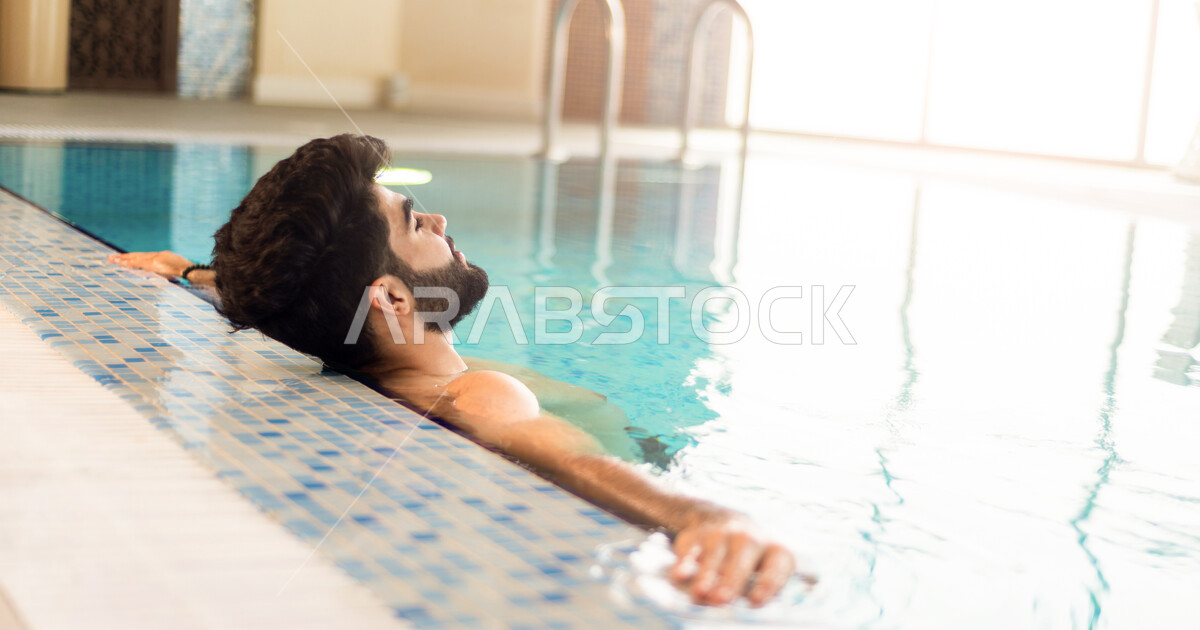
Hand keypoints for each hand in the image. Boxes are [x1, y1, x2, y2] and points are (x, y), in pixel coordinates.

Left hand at [107, 251, 192, 278]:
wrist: (193, 271)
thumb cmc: (190, 274)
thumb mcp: (179, 272)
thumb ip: (171, 273)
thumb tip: (170, 277)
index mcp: (165, 256)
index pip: (146, 257)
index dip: (135, 258)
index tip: (125, 259)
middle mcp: (159, 255)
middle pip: (139, 255)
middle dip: (125, 257)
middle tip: (112, 258)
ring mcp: (156, 258)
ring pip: (136, 257)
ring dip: (123, 259)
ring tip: (111, 259)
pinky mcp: (154, 263)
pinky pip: (138, 262)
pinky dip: (128, 262)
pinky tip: (119, 262)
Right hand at [669, 508, 804, 606]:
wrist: (726, 522)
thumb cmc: (750, 563)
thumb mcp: (762, 575)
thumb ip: (756, 593)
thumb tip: (742, 614)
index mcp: (776, 551)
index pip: (775, 566)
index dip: (767, 583)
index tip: (756, 601)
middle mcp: (750, 537)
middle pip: (743, 555)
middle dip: (731, 579)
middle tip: (722, 599)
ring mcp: (723, 532)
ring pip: (715, 551)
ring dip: (707, 573)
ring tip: (699, 593)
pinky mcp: (697, 533)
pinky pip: (691, 547)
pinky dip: (685, 561)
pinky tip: (679, 574)